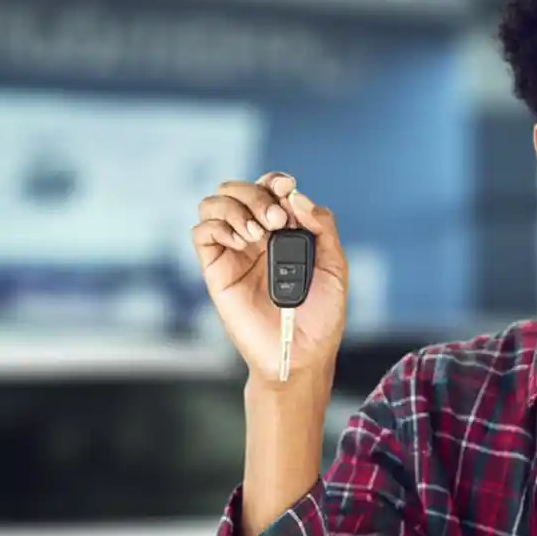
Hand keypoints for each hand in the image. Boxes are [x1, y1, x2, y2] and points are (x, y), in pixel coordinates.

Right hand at [192, 172, 346, 385]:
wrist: (302, 355)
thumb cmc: (321, 317)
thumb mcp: (335, 267)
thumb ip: (323, 227)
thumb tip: (297, 197)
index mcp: (284, 232)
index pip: (269, 189)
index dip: (274, 181)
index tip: (287, 189)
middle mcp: (256, 237)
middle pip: (239, 189)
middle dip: (256, 194)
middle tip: (276, 220)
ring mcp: (234, 252)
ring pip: (214, 204)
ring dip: (236, 207)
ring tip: (258, 233)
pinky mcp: (216, 271)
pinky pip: (201, 233)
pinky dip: (219, 226)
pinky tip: (242, 243)